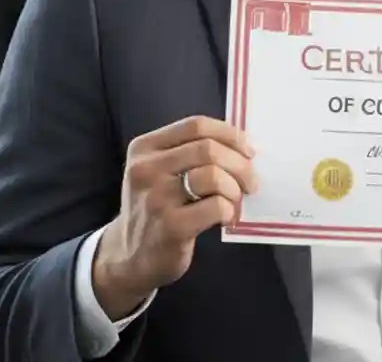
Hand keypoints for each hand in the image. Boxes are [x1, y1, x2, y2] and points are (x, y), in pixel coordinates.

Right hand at [93, 116, 257, 319]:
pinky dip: (230, 210)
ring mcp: (156, 198)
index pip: (197, 125)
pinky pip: (216, 206)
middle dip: (240, 164)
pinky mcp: (171, 226)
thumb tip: (244, 146)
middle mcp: (146, 169)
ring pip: (213, 176)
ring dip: (235, 189)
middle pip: (209, 149)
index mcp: (144, 148)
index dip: (230, 135)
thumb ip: (191, 153)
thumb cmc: (157, 207)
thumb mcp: (159, 172)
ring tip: (233, 201)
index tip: (248, 151)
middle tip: (251, 182)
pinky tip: (225, 218)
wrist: (130, 256)